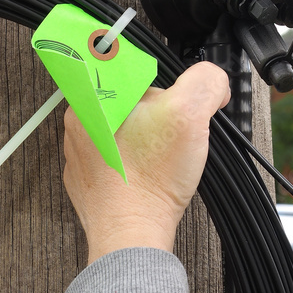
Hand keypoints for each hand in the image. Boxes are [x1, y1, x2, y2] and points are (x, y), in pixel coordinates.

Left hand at [62, 62, 229, 263]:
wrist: (133, 235)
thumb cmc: (151, 180)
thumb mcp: (190, 112)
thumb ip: (206, 81)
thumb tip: (213, 82)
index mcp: (93, 92)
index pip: (130, 57)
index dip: (160, 72)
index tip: (169, 94)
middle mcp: (79, 117)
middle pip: (129, 91)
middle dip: (156, 106)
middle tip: (170, 128)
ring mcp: (80, 149)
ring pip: (123, 123)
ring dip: (146, 134)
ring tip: (161, 154)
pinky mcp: (87, 175)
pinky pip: (117, 154)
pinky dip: (135, 160)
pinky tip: (150, 170)